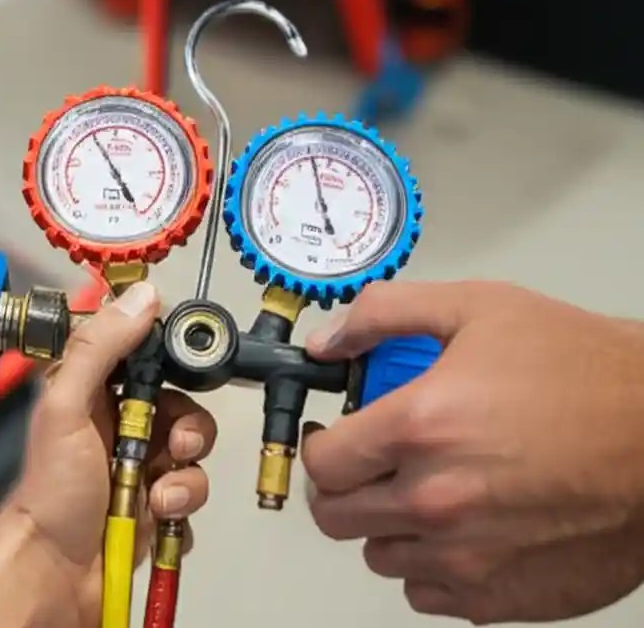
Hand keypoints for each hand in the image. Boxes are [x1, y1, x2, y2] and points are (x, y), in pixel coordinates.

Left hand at [5, 282, 217, 622]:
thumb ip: (99, 349)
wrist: (56, 573)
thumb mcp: (67, 407)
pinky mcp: (158, 503)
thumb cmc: (49, 494)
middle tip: (170, 443)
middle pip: (182, 402)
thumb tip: (139, 300)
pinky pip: (194, 491)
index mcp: (93, 391)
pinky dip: (182, 503)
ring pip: (194, 449)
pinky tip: (157, 513)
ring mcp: (141, 465)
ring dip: (183, 472)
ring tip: (156, 491)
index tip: (182, 369)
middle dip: (185, 426)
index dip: (170, 359)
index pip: (145, 352)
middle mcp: (119, 424)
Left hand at [301, 280, 643, 623]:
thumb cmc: (585, 372)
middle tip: (375, 464)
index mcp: (419, 429)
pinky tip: (464, 528)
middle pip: (336, 516)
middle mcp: (434, 502)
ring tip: (431, 489)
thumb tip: (327, 341)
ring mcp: (466, 558)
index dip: (324, 446)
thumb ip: (385, 315)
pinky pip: (427, 594)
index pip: (321, 462)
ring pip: (379, 555)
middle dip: (346, 486)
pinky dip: (433, 567)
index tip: (337, 438)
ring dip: (389, 526)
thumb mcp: (479, 309)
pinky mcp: (500, 599)